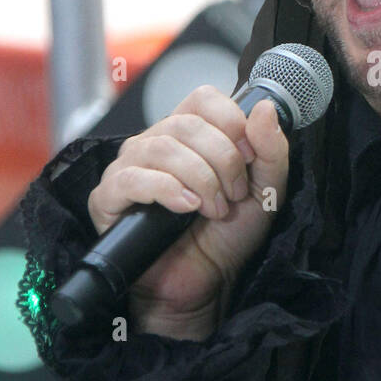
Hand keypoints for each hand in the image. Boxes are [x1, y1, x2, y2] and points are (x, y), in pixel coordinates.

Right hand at [86, 85, 289, 333]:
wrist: (205, 283)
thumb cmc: (228, 235)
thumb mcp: (265, 190)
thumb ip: (271, 149)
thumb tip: (266, 107)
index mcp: (190, 133)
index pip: (203, 98)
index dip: (231, 123)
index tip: (248, 159)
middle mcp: (156, 142)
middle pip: (186, 124)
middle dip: (222, 161)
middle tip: (232, 195)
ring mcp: (129, 167)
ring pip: (162, 148)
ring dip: (200, 180)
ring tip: (213, 209)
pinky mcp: (109, 197)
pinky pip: (133, 178)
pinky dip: (167, 190)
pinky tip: (185, 208)